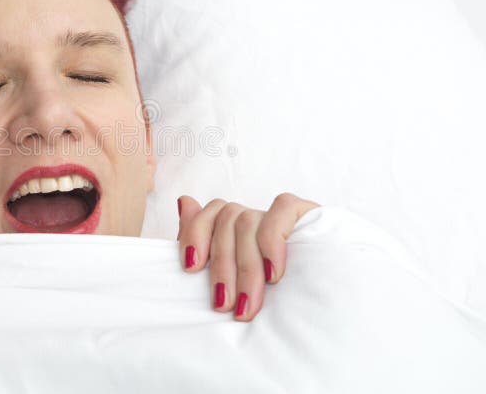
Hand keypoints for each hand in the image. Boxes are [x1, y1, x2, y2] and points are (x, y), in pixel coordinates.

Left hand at [176, 192, 319, 320]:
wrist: (331, 313)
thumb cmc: (278, 302)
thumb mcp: (232, 279)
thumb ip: (205, 241)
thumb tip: (184, 201)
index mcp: (238, 229)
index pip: (210, 212)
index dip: (195, 234)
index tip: (191, 267)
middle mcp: (259, 218)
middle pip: (226, 221)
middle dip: (222, 267)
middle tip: (225, 305)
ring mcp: (283, 216)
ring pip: (248, 220)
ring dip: (246, 267)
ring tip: (249, 304)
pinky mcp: (308, 214)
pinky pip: (281, 210)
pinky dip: (271, 241)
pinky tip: (274, 273)